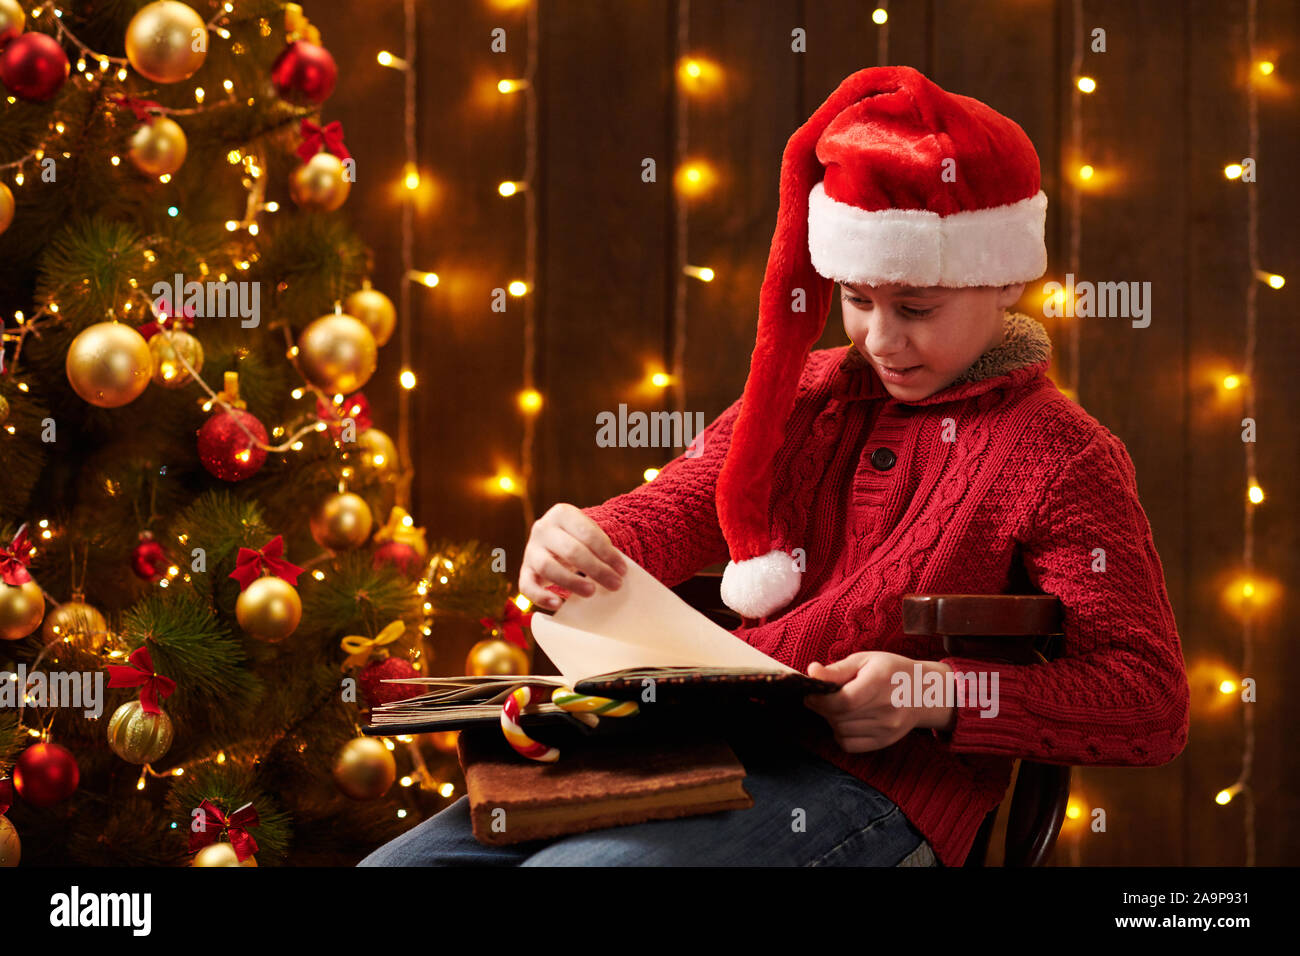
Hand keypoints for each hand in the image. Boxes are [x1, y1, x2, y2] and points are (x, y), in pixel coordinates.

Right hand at [519, 503, 627, 610]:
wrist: (555, 541)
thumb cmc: (579, 539)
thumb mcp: (590, 535)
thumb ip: (602, 549)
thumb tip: (618, 573)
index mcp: (562, 514)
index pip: (588, 534)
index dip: (607, 553)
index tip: (622, 571)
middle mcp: (543, 528)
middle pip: (570, 550)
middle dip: (596, 569)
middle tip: (615, 584)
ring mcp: (531, 550)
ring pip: (548, 567)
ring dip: (572, 582)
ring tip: (591, 592)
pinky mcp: (524, 571)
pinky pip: (527, 586)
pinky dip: (541, 597)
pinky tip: (558, 604)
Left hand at [803, 652, 954, 753]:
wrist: (924, 692)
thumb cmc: (891, 671)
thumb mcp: (865, 660)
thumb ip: (837, 669)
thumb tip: (811, 672)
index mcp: (880, 681)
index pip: (844, 700)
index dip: (820, 700)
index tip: (810, 695)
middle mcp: (887, 708)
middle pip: (839, 717)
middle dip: (822, 708)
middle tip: (821, 698)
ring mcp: (888, 728)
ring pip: (842, 732)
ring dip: (831, 720)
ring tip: (836, 707)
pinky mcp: (885, 741)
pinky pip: (850, 745)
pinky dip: (841, 735)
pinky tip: (846, 721)